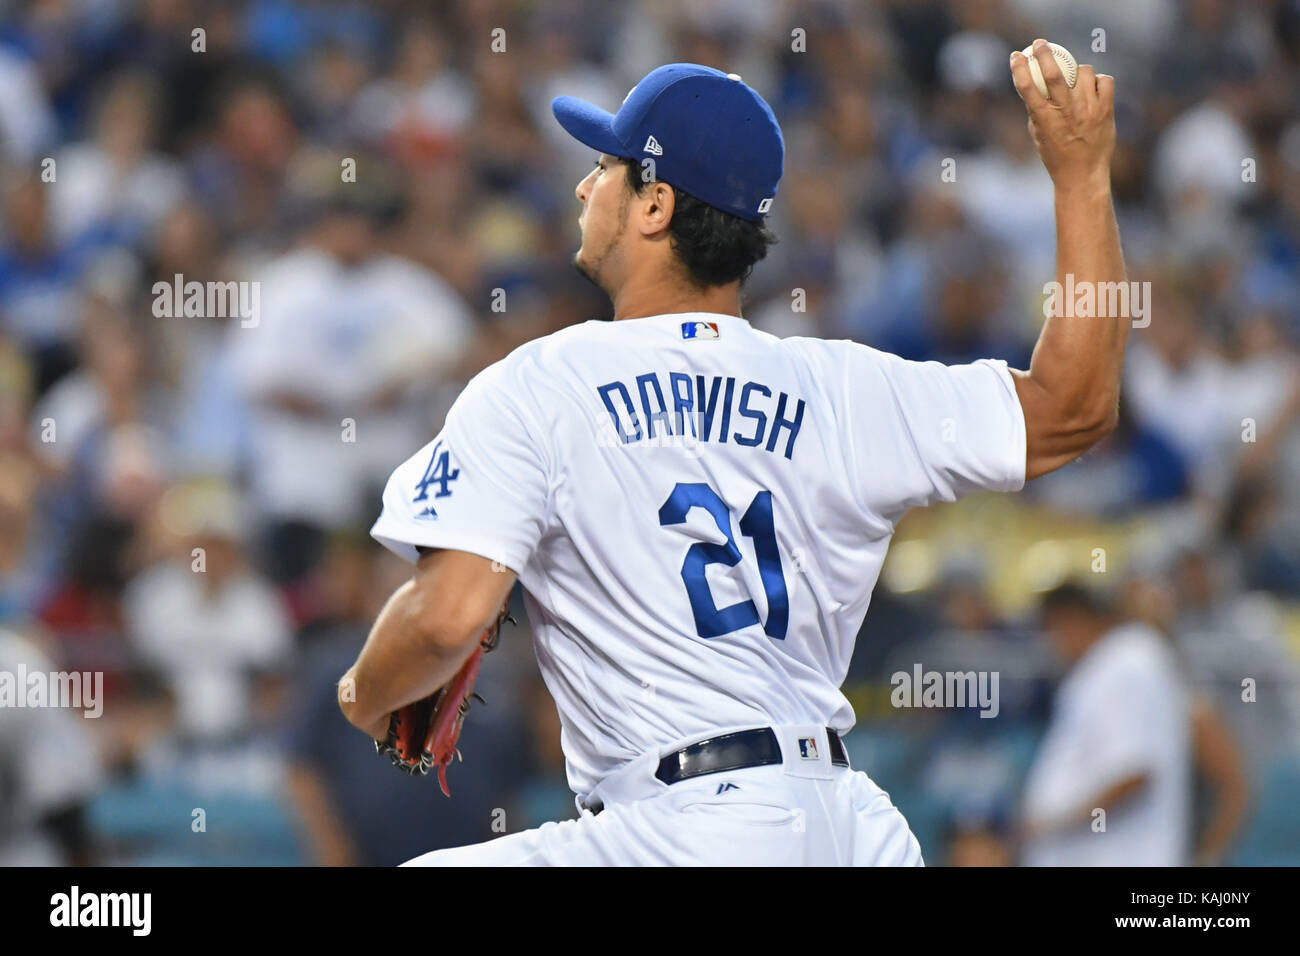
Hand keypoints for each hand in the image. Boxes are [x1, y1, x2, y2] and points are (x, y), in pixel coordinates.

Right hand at [1010, 39, 1115, 190]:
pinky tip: (1094, 90)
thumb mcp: (1039, 136)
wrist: (1083, 175)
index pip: (1028, 88)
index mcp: (1045, 119)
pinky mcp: (1106, 110)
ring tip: (1077, 82)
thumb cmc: (1057, 157)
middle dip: (1044, 54)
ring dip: (1079, 72)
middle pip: (1054, 74)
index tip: (1016, 56)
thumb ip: (1036, 112)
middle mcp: (1066, 112)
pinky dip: (1099, 81)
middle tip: (1039, 44)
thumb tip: (1035, 88)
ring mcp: (1088, 110)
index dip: (1019, 68)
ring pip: (1084, 72)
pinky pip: (1105, 81)